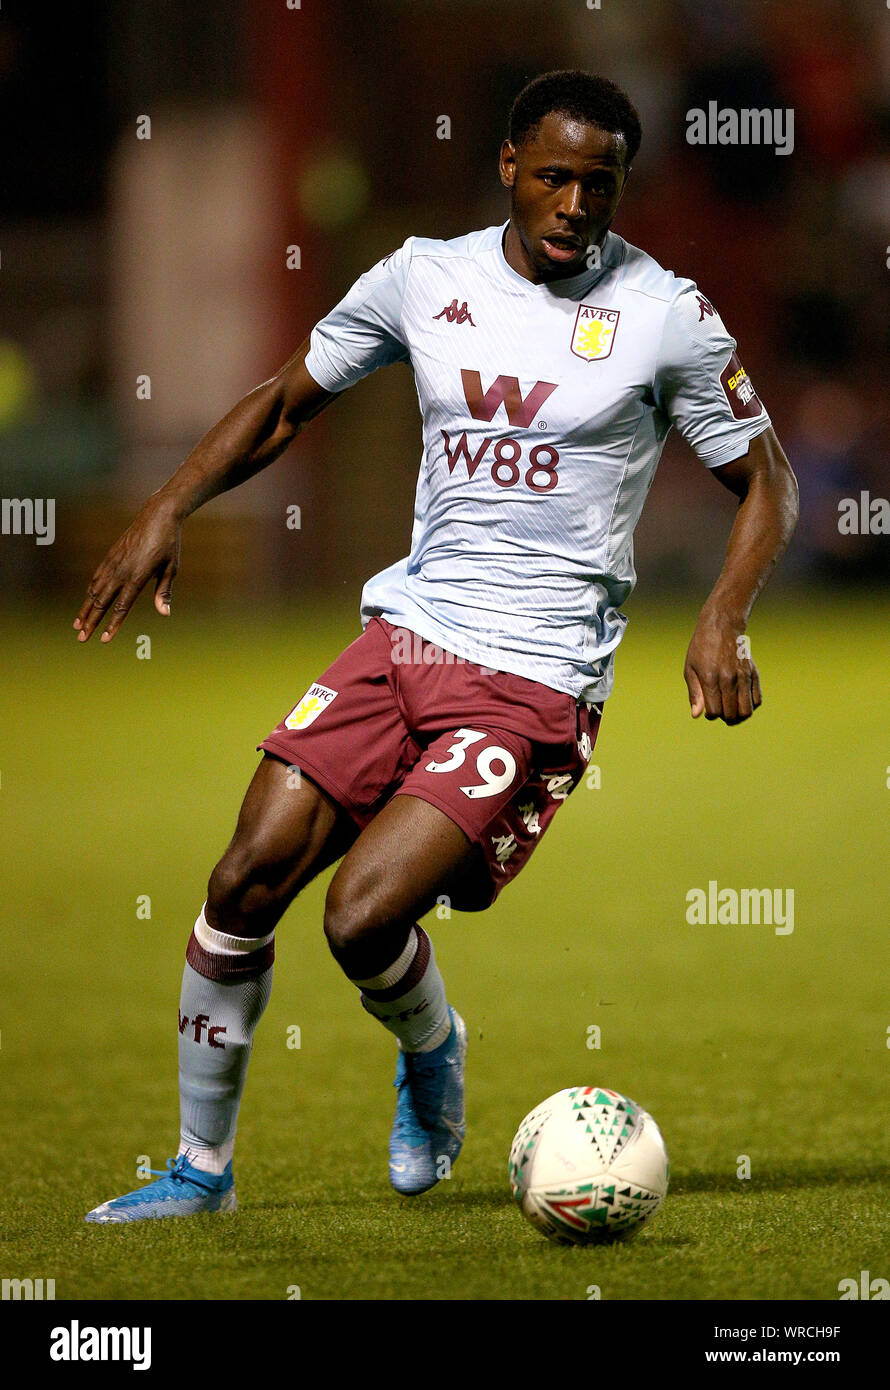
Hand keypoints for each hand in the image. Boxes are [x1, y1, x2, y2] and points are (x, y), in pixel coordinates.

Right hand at [73, 497, 181, 642]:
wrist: (157, 516)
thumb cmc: (168, 543)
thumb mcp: (171, 568)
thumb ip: (164, 591)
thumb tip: (165, 613)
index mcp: (137, 577)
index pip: (122, 607)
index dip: (113, 625)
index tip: (104, 639)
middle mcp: (121, 571)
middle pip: (102, 602)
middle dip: (91, 622)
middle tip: (81, 638)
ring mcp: (113, 562)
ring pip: (95, 590)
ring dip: (85, 608)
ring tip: (77, 624)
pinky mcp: (110, 556)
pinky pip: (97, 577)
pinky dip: (89, 592)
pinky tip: (87, 601)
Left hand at [683, 609, 761, 724]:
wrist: (722, 626)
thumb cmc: (702, 648)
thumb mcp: (690, 669)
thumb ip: (695, 693)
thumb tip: (696, 716)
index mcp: (710, 679)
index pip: (714, 712)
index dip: (710, 715)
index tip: (707, 709)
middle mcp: (728, 679)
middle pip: (731, 714)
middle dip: (723, 717)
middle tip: (719, 709)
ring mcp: (743, 677)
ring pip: (746, 711)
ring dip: (738, 716)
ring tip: (731, 709)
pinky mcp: (753, 673)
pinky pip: (757, 700)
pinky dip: (751, 706)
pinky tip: (741, 700)